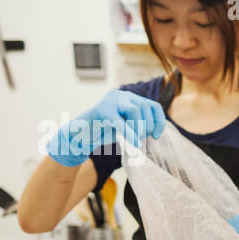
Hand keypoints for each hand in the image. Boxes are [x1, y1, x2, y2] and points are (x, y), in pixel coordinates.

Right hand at [46, 90, 165, 166]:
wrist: (80, 135)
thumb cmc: (105, 131)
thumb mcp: (126, 125)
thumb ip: (140, 123)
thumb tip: (158, 130)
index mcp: (129, 98)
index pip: (152, 105)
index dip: (159, 121)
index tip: (157, 136)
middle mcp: (120, 95)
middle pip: (144, 107)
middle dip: (147, 126)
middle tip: (142, 139)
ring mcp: (110, 101)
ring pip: (135, 110)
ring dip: (139, 128)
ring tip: (135, 140)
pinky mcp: (102, 111)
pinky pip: (120, 121)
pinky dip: (130, 133)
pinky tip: (135, 144)